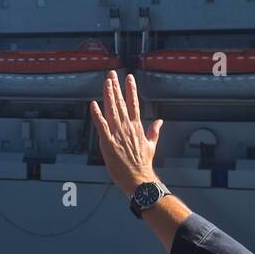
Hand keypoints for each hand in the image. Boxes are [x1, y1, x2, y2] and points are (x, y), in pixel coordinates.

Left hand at [89, 70, 162, 196]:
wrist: (139, 179)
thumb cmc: (143, 164)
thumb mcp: (151, 145)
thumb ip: (154, 131)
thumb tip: (160, 121)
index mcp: (137, 127)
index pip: (134, 104)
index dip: (131, 89)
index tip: (129, 78)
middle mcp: (127, 127)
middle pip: (121, 103)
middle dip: (116, 87)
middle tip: (112, 74)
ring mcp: (118, 134)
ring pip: (112, 110)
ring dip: (108, 95)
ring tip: (106, 82)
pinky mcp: (108, 142)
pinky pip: (101, 125)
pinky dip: (97, 114)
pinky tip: (94, 104)